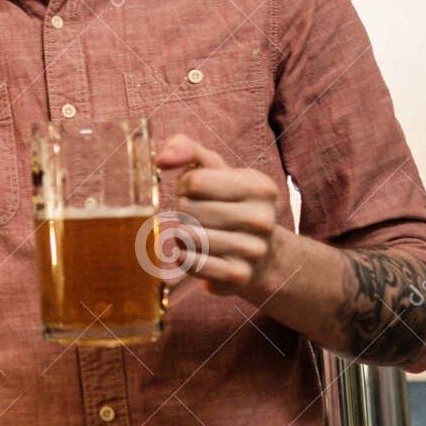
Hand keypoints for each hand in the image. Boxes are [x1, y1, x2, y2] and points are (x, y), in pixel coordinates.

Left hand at [154, 134, 282, 298]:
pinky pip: (189, 262)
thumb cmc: (229, 203)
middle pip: (187, 209)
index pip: (194, 181)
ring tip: (196, 234)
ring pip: (185, 236)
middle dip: (182, 211)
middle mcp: (262, 219)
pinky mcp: (238, 275)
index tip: (195, 193)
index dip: (185, 187)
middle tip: (196, 216)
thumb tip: (162, 158)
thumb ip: (186, 149)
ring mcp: (253, 250)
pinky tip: (195, 252)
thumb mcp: (215, 170)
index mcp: (260, 187)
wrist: (263, 256)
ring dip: (180, 235)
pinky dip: (182, 256)